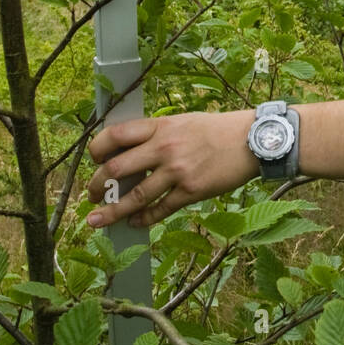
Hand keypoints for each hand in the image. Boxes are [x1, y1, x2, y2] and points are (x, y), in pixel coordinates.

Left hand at [86, 109, 258, 227]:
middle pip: (116, 169)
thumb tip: (132, 151)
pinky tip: (134, 222)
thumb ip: (158, 134)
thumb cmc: (219, 130)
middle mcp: (164, 148)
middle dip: (97, 185)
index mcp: (160, 127)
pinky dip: (143, 219)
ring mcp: (178, 171)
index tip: (93, 160)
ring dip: (111, 212)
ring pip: (134, 196)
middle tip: (92, 195)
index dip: (97, 150)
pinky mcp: (192, 191)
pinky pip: (160, 209)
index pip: (115, 135)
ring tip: (96, 220)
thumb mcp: (183, 122)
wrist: (252, 141)